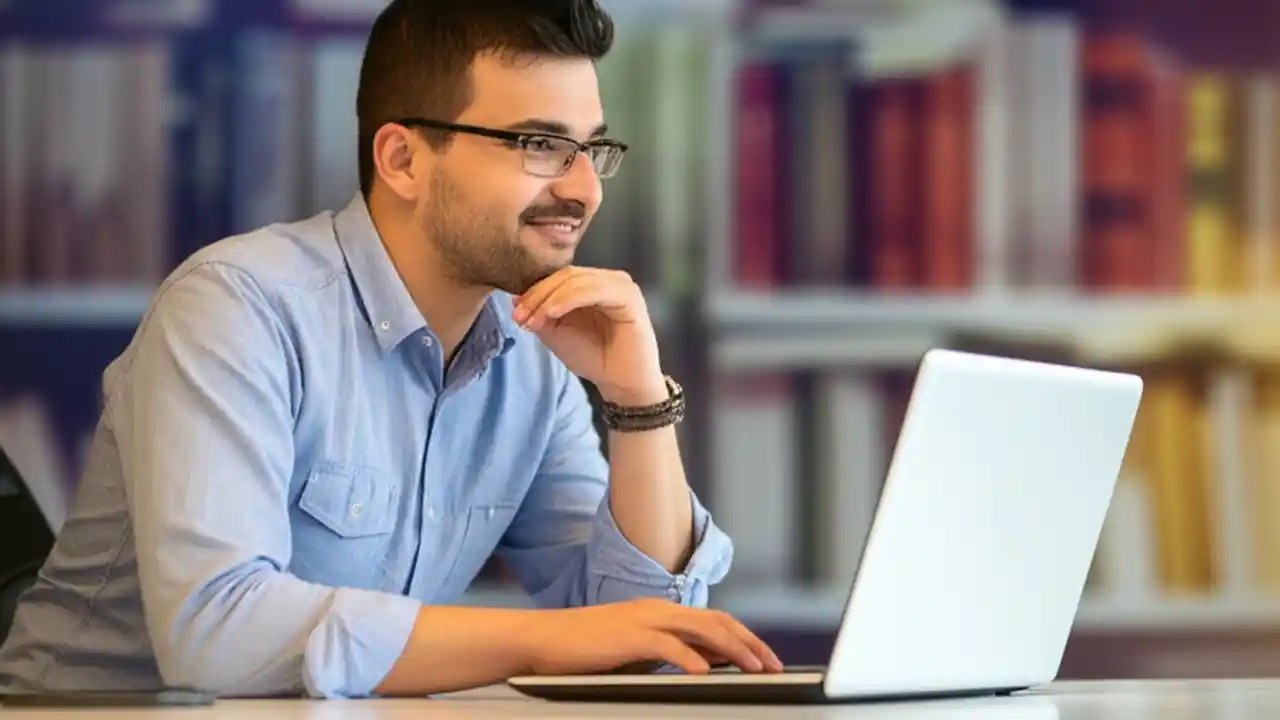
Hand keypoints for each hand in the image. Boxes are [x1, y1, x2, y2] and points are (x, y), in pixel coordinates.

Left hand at [513, 268, 665, 404]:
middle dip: (539, 295)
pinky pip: (593, 290)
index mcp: (592, 284)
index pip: (558, 277)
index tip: (515, 313)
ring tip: (534, 319)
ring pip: (577, 279)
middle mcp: (608, 279)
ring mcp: (620, 285)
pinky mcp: (629, 296)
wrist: (622, 383)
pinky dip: (569, 299)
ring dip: (549, 298)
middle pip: (565, 274)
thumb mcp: (557, 334)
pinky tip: (552, 313)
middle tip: (520, 316)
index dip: (534, 291)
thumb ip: (540, 314)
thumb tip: (516, 297)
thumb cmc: (594, 358)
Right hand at [520, 598, 784, 675]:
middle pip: (717, 621)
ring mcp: (643, 619)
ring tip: (754, 669)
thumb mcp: (637, 652)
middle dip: (750, 643)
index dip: (745, 638)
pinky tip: (705, 674)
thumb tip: (708, 663)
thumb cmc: (586, 651)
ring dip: (732, 649)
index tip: (766, 659)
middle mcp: (657, 610)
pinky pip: (666, 646)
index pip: (715, 620)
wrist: (542, 640)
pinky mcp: (627, 636)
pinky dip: (690, 659)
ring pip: (701, 629)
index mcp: (661, 613)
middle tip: (773, 666)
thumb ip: (672, 652)